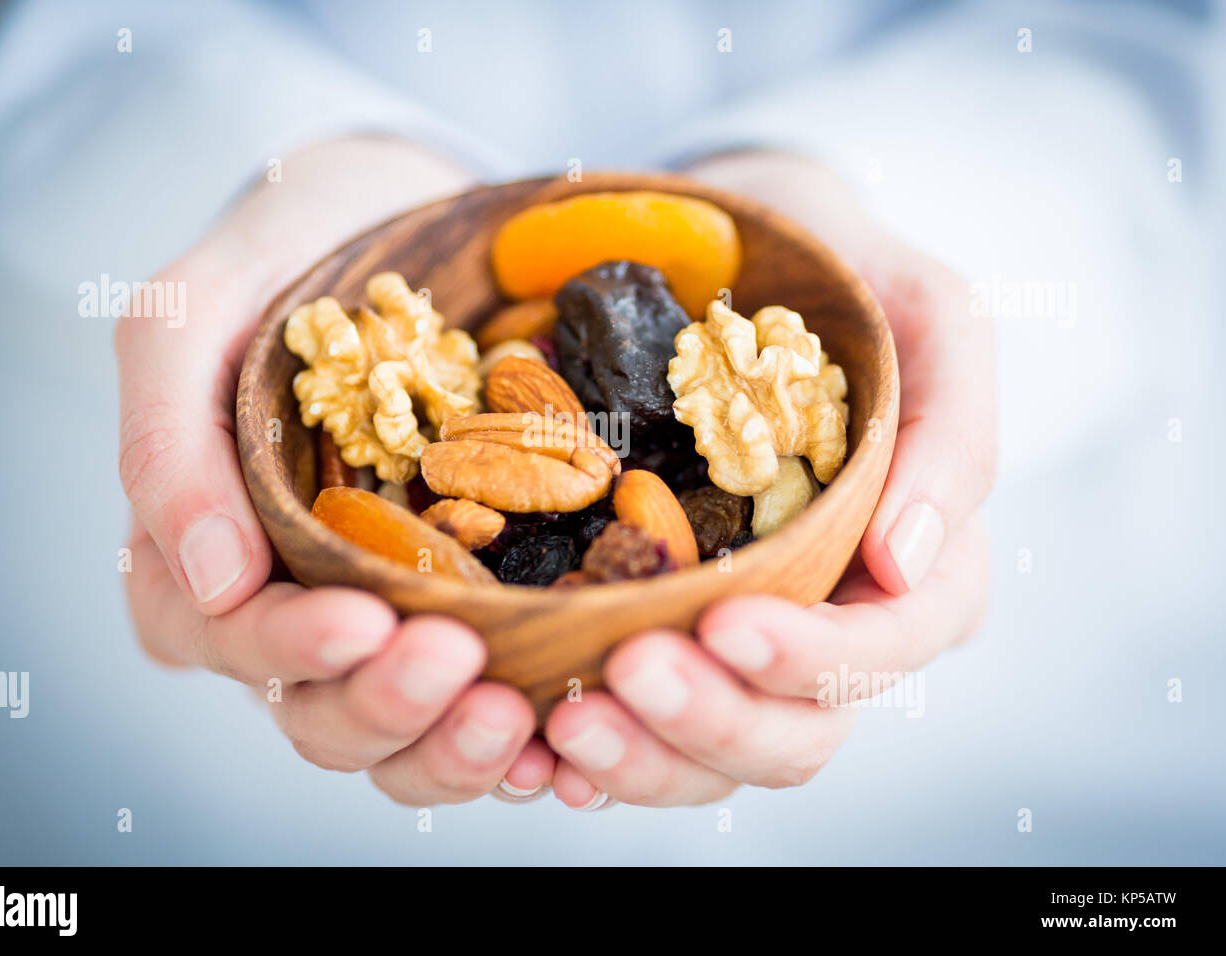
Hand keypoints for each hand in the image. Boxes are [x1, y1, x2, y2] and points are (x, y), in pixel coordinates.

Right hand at [116, 136, 551, 803]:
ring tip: (524, 714)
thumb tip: (214, 584)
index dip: (289, 651)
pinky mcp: (479, 610)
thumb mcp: (196, 311)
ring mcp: (391, 615)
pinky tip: (568, 734)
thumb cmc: (291, 256)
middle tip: (461, 662)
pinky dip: (530, 738)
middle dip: (386, 704)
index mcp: (204, 552)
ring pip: (405, 737)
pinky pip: (495, 702)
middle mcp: (295, 604)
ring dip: (456, 748)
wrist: (412, 222)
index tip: (365, 619)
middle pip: (322, 713)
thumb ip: (168, 433)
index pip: (228, 640)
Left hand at [542, 150, 994, 807]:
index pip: (886, 647)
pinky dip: (592, 758)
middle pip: (794, 730)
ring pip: (712, 754)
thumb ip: (953, 424)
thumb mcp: (924, 313)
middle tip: (626, 670)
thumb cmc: (839, 281)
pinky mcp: (662, 637)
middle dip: (713, 717)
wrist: (732, 257)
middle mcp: (830, 624)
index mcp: (913, 567)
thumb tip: (907, 559)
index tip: (726, 622)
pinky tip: (542, 746)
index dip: (815, 659)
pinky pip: (635, 731)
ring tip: (566, 717)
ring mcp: (740, 641)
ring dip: (645, 756)